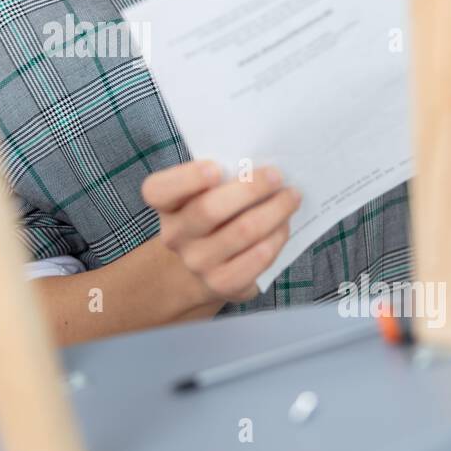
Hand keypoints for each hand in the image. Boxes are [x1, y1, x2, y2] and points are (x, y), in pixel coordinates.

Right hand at [140, 159, 302, 303]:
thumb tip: (262, 168)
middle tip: (276, 176)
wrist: (204, 265)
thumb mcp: (205, 192)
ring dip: (274, 211)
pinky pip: (256, 258)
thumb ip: (224, 176)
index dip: (187, 178)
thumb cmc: (213, 214)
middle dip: (250, 188)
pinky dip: (276, 238)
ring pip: (242, 232)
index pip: (159, 190)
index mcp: (166, 204)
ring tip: (291, 197)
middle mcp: (174, 235)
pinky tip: (284, 226)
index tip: (216, 167)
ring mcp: (196, 262)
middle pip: (209, 210)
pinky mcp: (221, 283)